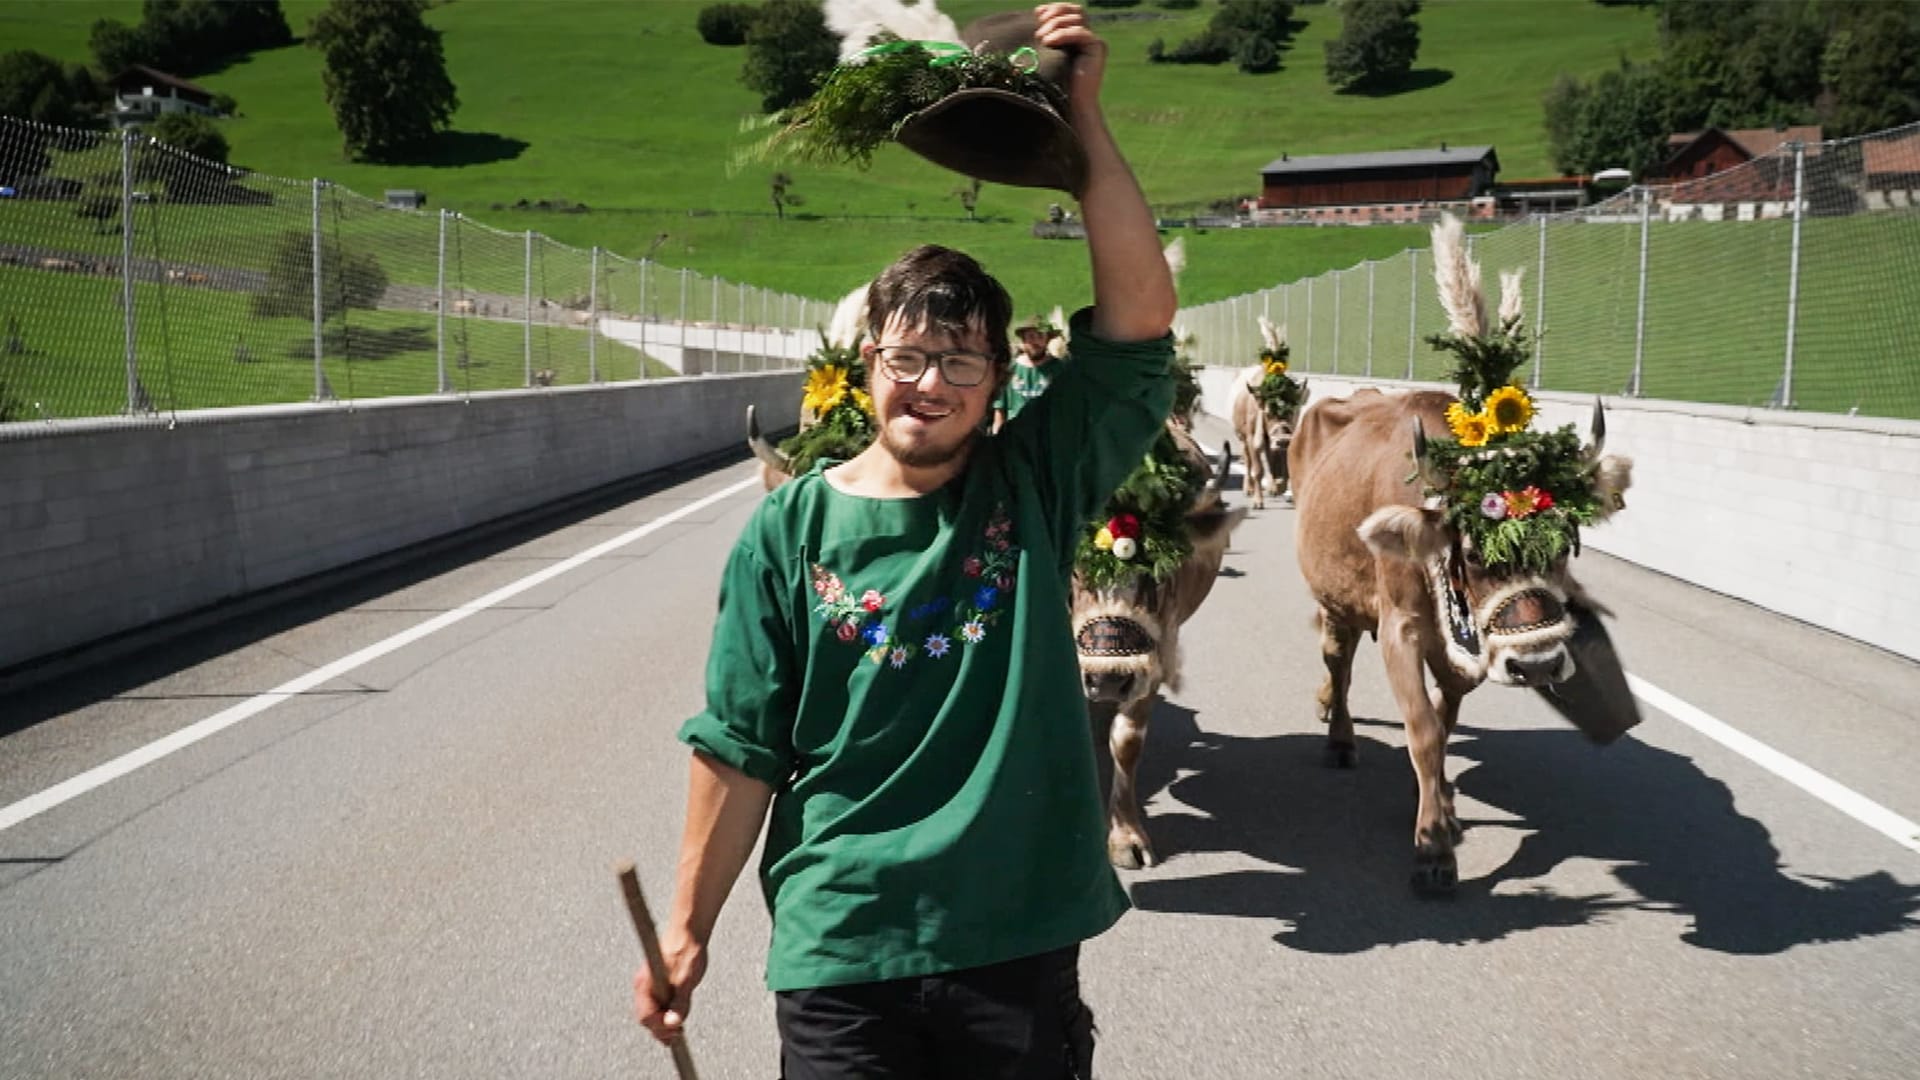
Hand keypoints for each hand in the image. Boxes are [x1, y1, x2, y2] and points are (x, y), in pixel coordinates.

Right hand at [633, 931, 707, 1045]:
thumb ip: (679, 1004)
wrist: (690, 929)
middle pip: (646, 1016)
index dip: (660, 1028)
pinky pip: (656, 1002)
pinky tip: (675, 1015)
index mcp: (646, 985)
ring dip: (663, 1021)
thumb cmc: (687, 950)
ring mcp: (648, 982)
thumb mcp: (686, 980)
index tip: (676, 1033)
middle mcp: (643, 985)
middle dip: (660, 1028)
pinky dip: (664, 1012)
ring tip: (678, 1029)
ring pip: (652, 1010)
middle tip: (677, 1036)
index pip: (646, 1017)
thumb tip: (673, 1024)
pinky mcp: (656, 980)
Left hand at [1034, 4, 1106, 114]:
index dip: (1053, 8)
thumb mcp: (1047, 55)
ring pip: (1077, 19)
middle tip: (1038, 30)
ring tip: (1041, 39)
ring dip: (1056, 25)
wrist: (1070, 106)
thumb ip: (1045, 36)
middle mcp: (1088, 36)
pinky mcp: (1098, 47)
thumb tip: (1034, 16)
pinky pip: (1080, 32)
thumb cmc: (1055, 84)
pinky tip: (1048, 42)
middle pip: (1075, 10)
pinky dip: (1062, 34)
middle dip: (1055, 14)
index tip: (1036, 14)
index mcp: (1077, 36)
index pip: (1068, 11)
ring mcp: (1094, 41)